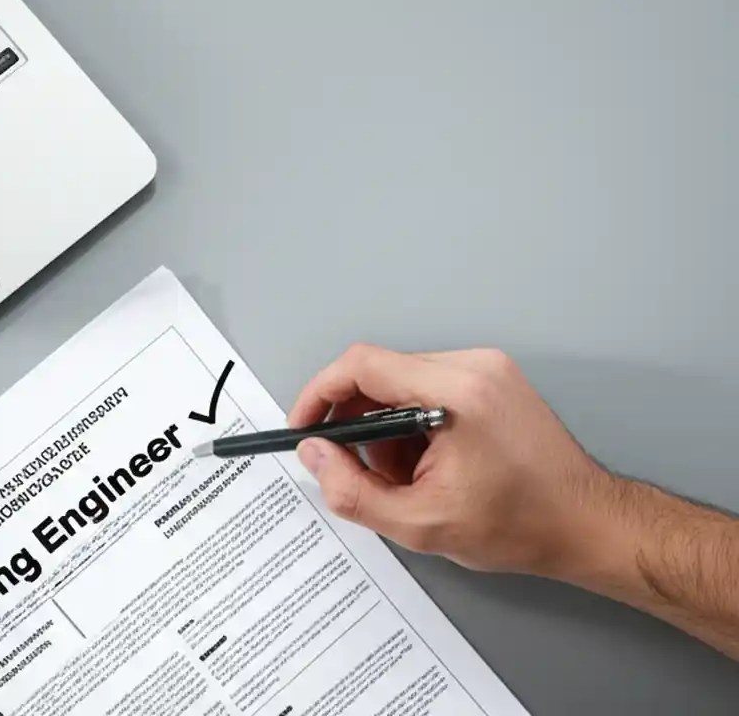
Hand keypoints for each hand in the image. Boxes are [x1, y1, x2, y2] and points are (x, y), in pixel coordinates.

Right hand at [288, 344, 613, 576]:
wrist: (586, 524)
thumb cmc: (521, 525)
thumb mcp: (420, 524)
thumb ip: (352, 490)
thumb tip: (315, 456)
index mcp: (456, 394)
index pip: (362, 365)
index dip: (320, 394)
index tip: (304, 426)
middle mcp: (473, 368)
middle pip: (379, 373)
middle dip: (358, 424)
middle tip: (361, 470)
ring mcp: (486, 369)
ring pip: (401, 383)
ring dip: (387, 429)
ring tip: (408, 478)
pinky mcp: (492, 379)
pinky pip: (428, 388)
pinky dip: (413, 425)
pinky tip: (429, 465)